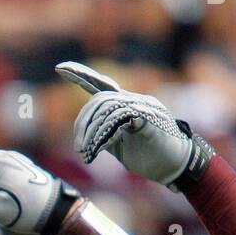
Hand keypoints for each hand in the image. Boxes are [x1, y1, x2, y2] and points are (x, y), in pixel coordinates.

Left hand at [56, 60, 205, 186]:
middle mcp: (133, 100)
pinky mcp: (149, 117)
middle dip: (83, 123)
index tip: (60, 68)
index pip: (100, 85)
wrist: (175, 166)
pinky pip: (121, 117)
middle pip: (99, 100)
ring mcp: (143, 106)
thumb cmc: (150, 156)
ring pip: (108, 108)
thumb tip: (86, 137)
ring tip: (87, 152)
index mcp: (125, 105)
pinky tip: (100, 148)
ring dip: (92, 133)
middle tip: (79, 147)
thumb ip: (104, 135)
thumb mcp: (119, 146)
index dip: (81, 75)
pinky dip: (105, 134)